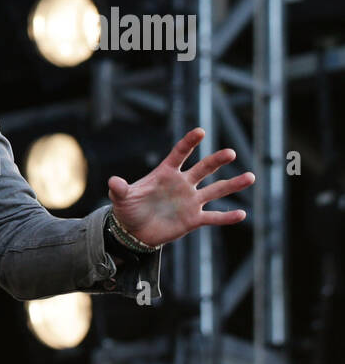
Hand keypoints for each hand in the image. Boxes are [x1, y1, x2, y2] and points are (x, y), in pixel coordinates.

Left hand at [107, 127, 255, 248]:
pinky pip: (213, 217)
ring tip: (250, 177)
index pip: (179, 154)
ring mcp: (191, 201)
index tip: (199, 132)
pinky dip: (226, 217)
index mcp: (166, 174)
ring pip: (216, 190)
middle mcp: (183, 184)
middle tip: (231, 153)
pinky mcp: (194, 219)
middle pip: (203, 169)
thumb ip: (119, 189)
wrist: (134, 231)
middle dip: (216, 161)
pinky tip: (242, 215)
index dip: (188, 143)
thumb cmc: (128, 209)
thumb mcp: (120, 198)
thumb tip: (113, 181)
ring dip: (232, 185)